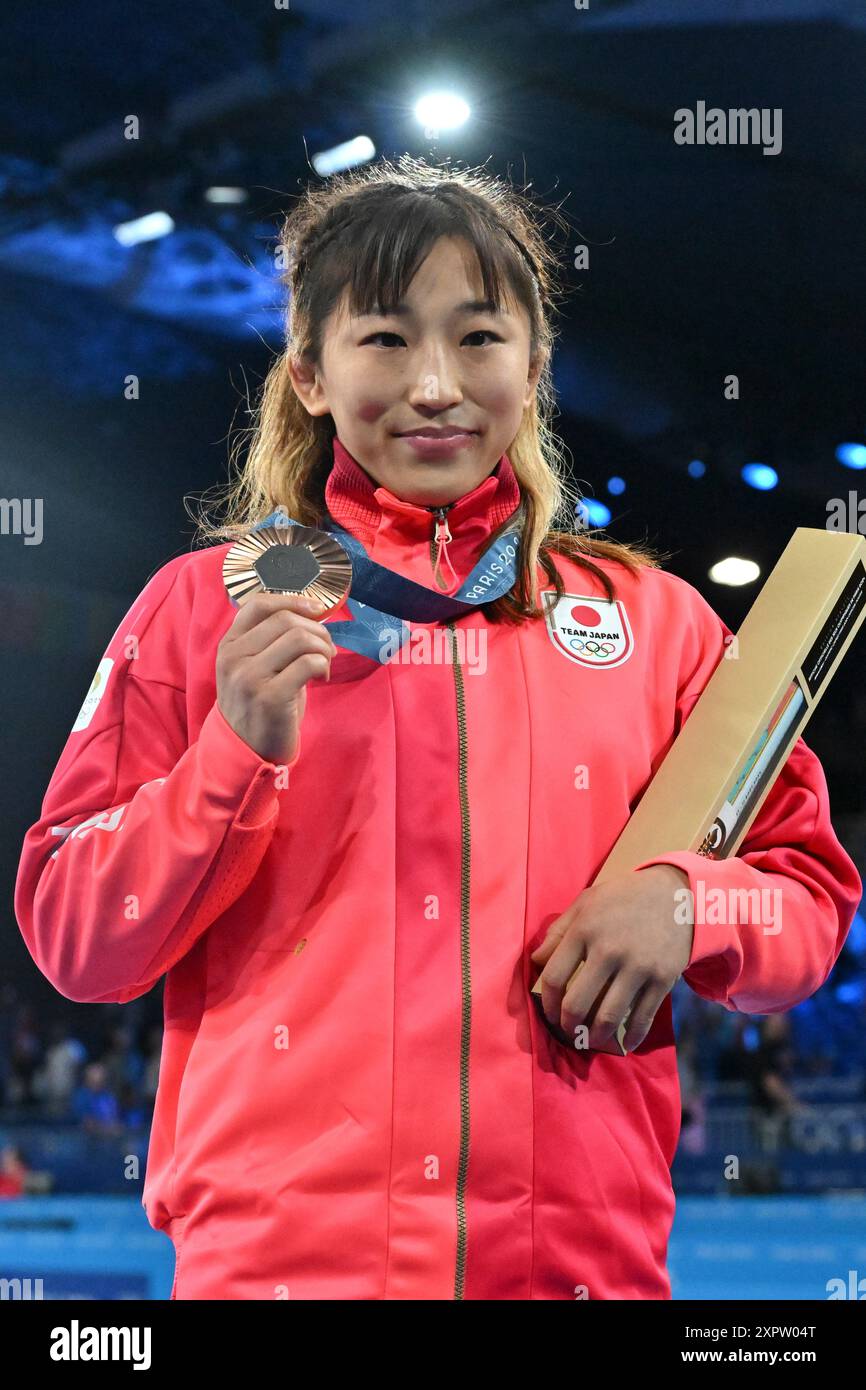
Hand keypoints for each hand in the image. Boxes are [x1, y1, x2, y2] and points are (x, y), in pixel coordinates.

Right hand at [216, 591, 336, 764]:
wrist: (248, 751)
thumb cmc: (260, 705)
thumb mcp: (255, 666)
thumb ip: (271, 639)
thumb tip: (312, 612)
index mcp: (229, 645)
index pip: (259, 604)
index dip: (293, 600)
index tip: (317, 610)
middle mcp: (234, 657)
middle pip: (286, 620)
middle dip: (317, 630)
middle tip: (327, 649)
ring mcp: (249, 677)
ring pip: (299, 638)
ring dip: (323, 648)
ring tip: (325, 663)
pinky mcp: (269, 697)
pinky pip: (308, 663)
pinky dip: (323, 665)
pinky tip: (322, 677)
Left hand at [529, 865, 693, 1051]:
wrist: (675, 893)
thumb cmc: (623, 898)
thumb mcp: (586, 902)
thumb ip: (558, 930)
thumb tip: (536, 961)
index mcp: (584, 930)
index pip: (554, 977)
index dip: (547, 1002)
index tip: (549, 1013)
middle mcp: (609, 951)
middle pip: (577, 1004)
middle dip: (568, 1025)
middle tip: (568, 1031)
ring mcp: (637, 967)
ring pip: (609, 1017)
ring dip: (595, 1036)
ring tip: (591, 1039)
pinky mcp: (662, 979)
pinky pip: (643, 1018)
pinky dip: (632, 1037)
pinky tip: (626, 1043)